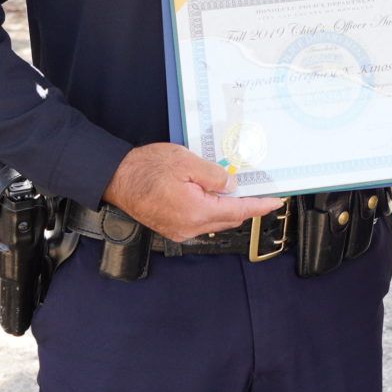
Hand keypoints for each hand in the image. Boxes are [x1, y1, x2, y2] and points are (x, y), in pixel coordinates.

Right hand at [100, 142, 282, 242]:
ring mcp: (179, 230)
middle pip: (230, 218)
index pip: (239, 210)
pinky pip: (200, 222)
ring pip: (215, 221)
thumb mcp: (186, 161)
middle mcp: (190, 227)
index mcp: (196, 211)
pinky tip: (212, 196)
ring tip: (236, 190)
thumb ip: (214, 176)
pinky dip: (211, 210)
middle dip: (247, 206)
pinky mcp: (171, 228)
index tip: (275, 202)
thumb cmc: (146, 167)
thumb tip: (233, 186)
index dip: (260, 206)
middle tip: (259, 191)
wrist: (115, 178)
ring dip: (228, 208)